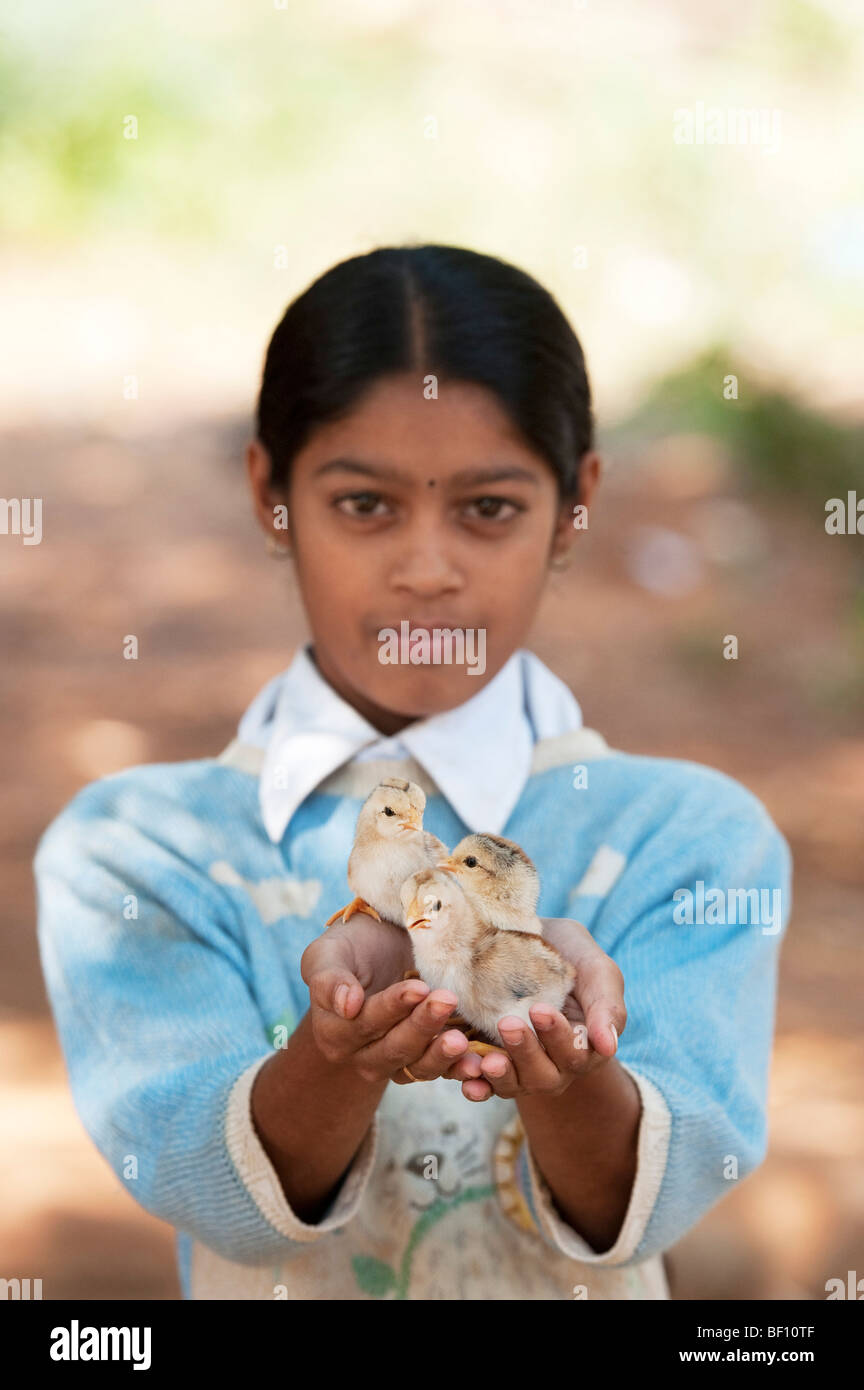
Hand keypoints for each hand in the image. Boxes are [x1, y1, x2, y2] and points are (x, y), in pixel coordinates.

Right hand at [301, 912, 484, 1086]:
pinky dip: (459, 1070)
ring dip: (441, 1055)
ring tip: (460, 1041)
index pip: (365, 1023)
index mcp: (334, 1032)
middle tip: (446, 1000)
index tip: (418, 988)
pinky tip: (477, 1064)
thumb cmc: (352, 946)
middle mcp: (363, 1054)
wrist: (382, 948)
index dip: (392, 1008)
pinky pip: (441, 1071)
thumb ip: (329, 979)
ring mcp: (396, 1061)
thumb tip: (347, 1006)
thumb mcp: (327, 953)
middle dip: (422, 1026)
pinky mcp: (425, 1058)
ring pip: (418, 1067)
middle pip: (394, 1048)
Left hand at [459, 917, 626, 1102]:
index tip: (539, 1010)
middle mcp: (557, 1064)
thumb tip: (609, 1047)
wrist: (529, 939)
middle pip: (545, 1075)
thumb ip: (608, 1006)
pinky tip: (467, 1082)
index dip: (558, 1037)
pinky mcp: (495, 1063)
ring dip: (501, 1076)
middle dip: (527, 1053)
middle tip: (508, 1024)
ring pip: (516, 1084)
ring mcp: (524, 1067)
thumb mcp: (597, 971)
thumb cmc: (572, 955)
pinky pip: (487, 1085)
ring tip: (485, 1061)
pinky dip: (478, 1086)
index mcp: (587, 1045)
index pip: (576, 1053)